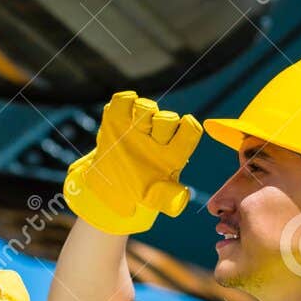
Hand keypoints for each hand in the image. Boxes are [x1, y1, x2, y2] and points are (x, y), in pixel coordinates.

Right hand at [63, 92, 202, 234]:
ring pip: (146, 107)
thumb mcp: (153, 199)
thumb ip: (169, 199)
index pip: (190, 132)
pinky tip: (119, 117)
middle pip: (168, 119)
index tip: (185, 125)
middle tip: (149, 135)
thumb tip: (184, 197)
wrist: (110, 186)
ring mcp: (138, 125)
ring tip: (132, 129)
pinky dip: (122, 103)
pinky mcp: (119, 118)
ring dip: (142, 112)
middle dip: (162, 123)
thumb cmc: (139, 191)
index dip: (189, 127)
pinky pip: (123, 100)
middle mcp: (159, 135)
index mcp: (173, 152)